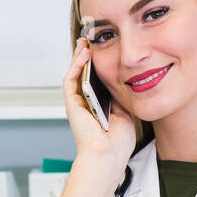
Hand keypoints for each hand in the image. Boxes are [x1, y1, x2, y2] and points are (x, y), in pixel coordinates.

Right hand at [63, 37, 136, 169]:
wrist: (109, 156)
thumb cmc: (117, 143)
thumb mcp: (125, 113)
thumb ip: (120, 97)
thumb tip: (124, 80)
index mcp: (97, 107)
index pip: (95, 81)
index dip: (98, 65)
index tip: (105, 50)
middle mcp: (84, 104)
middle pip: (82, 75)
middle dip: (86, 57)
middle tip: (91, 40)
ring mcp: (77, 104)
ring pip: (74, 74)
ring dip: (78, 57)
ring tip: (86, 42)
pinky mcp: (71, 104)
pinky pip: (70, 80)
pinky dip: (75, 66)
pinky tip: (84, 54)